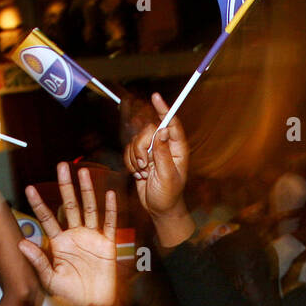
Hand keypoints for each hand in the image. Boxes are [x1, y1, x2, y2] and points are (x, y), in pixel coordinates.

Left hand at [19, 163, 117, 305]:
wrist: (94, 304)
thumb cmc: (71, 294)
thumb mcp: (50, 280)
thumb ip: (38, 261)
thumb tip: (21, 244)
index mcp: (59, 243)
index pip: (47, 218)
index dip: (39, 203)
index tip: (29, 187)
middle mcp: (75, 235)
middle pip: (69, 205)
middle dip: (65, 186)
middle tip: (61, 166)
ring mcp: (92, 237)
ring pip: (88, 209)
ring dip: (86, 190)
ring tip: (83, 172)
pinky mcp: (107, 243)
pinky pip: (109, 223)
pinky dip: (109, 210)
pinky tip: (108, 194)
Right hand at [124, 93, 189, 218]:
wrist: (159, 209)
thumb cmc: (168, 195)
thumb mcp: (167, 176)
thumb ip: (163, 154)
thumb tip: (161, 131)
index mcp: (177, 148)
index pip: (171, 123)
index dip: (164, 109)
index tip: (156, 97)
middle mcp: (165, 146)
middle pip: (148, 131)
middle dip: (141, 146)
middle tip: (143, 163)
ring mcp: (152, 151)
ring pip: (136, 141)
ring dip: (134, 157)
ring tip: (143, 172)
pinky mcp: (140, 158)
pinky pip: (128, 151)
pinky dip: (129, 163)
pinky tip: (138, 174)